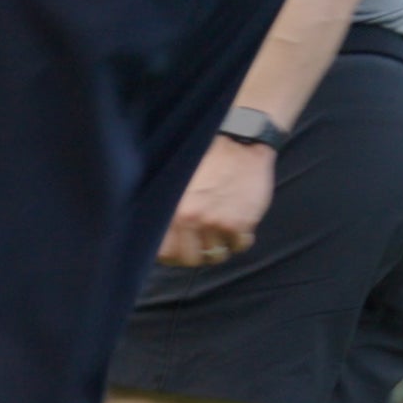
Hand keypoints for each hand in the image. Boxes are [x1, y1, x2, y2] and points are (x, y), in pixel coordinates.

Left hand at [157, 138, 276, 267]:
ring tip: (220, 230)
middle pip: (191, 260)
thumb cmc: (206, 160)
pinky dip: (240, 239)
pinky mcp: (242, 223)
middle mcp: (192, 220)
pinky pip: (240, 246)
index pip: (164, 253)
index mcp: (172, 211)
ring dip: (219, 246)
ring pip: (216, 256)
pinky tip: (237, 224)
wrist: (241, 142)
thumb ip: (169, 211)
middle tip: (202, 241)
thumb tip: (160, 238)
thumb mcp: (176, 182)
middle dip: (196, 253)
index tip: (178, 249)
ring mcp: (217, 223)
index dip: (172, 255)